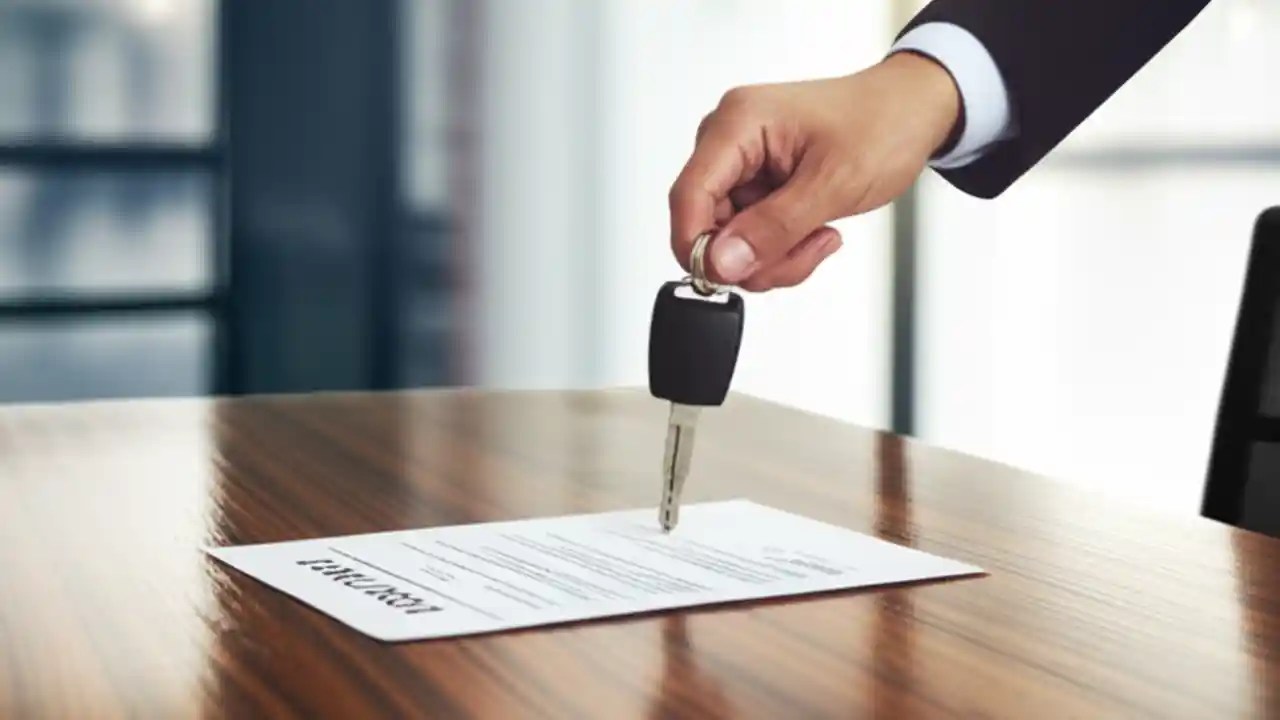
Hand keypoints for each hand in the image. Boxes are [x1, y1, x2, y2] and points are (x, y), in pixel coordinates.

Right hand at [669, 52, 960, 291]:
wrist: (913, 112)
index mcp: (738, 124)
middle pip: (707, 226)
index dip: (698, 246)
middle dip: (754, 256)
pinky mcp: (755, 184)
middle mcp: (729, 140)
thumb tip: (721, 262)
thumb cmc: (884, 125)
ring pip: (730, 241)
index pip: (689, 196)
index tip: (728, 277)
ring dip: (775, 256)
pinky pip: (751, 236)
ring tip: (819, 234)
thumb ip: (774, 227)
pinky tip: (815, 229)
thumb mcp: (834, 183)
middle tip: (804, 252)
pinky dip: (782, 248)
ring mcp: (741, 164)